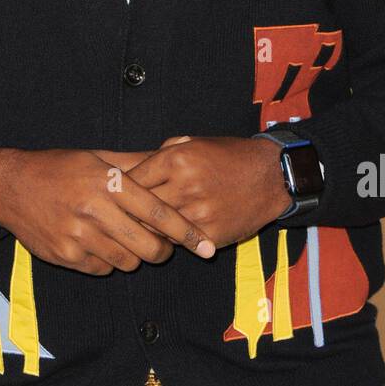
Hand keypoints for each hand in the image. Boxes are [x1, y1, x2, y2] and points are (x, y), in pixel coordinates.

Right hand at [0, 146, 215, 275]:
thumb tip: (173, 154)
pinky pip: (102, 269)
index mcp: (107, 182)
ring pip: (127, 262)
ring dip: (134, 256)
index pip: (158, 213)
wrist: (10, 186)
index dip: (186, 232)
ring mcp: (78, 237)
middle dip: (163, 251)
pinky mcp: (65, 256)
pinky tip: (99, 244)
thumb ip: (137, 163)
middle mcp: (94, 210)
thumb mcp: (98, 157)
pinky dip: (108, 261)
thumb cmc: (60, 168)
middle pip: (148, 246)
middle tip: (163, 245)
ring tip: (126, 239)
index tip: (206, 245)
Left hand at [125, 136, 290, 247]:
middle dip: (127, 212)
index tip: (114, 194)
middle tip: (117, 215)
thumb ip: (159, 155)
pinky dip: (170, 239)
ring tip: (138, 227)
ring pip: (155, 228)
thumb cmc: (227, 156)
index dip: (119, 189)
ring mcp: (198, 213)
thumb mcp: (191, 143)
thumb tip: (127, 169)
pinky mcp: (209, 234)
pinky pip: (178, 242)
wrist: (270, 176)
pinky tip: (168, 233)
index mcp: (176, 160)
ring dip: (146, 228)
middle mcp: (185, 186)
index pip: (131, 180)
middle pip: (138, 208)